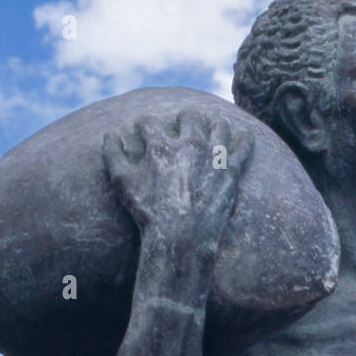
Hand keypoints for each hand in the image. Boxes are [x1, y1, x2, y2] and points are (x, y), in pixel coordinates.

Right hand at [102, 108, 252, 246]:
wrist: (181, 239)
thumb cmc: (148, 213)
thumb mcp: (122, 183)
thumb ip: (112, 154)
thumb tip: (109, 134)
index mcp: (161, 143)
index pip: (149, 122)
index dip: (144, 127)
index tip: (145, 132)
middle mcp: (189, 142)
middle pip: (188, 116)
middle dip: (183, 120)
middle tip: (183, 126)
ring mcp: (214, 155)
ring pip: (219, 125)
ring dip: (214, 125)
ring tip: (214, 129)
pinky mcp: (233, 171)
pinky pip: (245, 146)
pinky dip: (246, 139)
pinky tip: (245, 136)